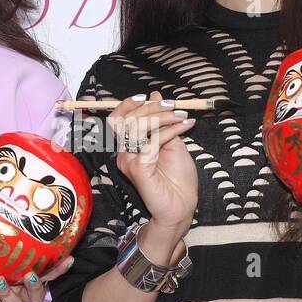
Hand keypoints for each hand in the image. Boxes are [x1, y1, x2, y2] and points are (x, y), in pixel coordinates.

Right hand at [108, 91, 197, 239]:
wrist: (183, 204)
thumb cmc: (177, 178)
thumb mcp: (172, 142)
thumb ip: (162, 121)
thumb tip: (155, 96)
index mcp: (129, 146)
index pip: (118, 119)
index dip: (129, 104)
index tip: (151, 97)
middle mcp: (125, 153)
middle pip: (126, 119)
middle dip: (151, 108)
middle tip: (173, 106)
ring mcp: (129, 161)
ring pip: (136, 127)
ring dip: (162, 117)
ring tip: (181, 116)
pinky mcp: (137, 168)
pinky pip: (151, 141)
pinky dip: (170, 131)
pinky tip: (184, 128)